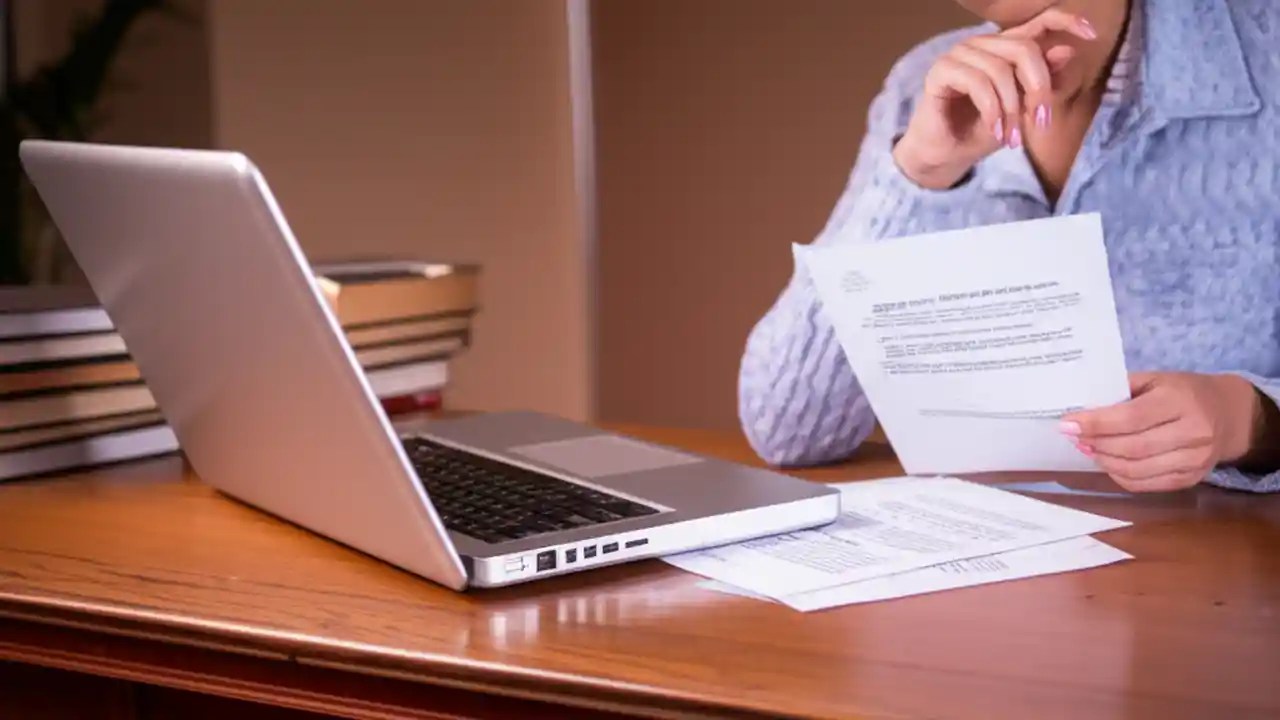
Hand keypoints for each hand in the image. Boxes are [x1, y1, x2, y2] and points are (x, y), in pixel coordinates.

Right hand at [892, 8, 1094, 189]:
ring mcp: (959, 54)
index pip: (1039, 21)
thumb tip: (1067, 51)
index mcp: (1005, 48)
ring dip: (1012, 109)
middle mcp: (982, 44)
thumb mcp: (1024, 110)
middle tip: (1043, 122)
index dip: (1066, 21)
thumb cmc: (982, 131)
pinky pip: (977, 82)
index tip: (1092, 34)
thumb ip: (1044, 83)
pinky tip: (997, 132)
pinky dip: (992, 111)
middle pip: (1024, 49)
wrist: (947, 155)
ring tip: (1014, 137)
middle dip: (1039, 88)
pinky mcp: (941, 70)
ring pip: (1001, 69)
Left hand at [1060, 372, 1261, 491]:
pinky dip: (1120, 476)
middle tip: (1074, 437)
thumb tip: (1081, 409)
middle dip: (1096, 444)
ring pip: (1137, 470)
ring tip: (1087, 449)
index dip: (1095, 424)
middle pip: (1132, 447)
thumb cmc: (1184, 392)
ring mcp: (1195, 460)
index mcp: (1180, 401)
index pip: (1130, 418)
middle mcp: (1193, 433)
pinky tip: (1107, 463)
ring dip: (1104, 462)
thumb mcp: (1156, 379)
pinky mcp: (1191, 479)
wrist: (1229, 414)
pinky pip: (1146, 484)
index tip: (1067, 424)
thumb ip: (1122, 391)